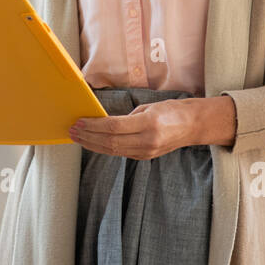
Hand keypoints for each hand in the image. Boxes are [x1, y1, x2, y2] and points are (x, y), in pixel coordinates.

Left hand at [68, 97, 214, 159]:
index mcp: (149, 124)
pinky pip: (120, 153)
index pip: (114, 127)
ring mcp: (146, 152)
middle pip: (110, 142)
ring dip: (92, 144)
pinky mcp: (145, 157)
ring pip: (113, 151)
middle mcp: (147, 141)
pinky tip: (93, 142)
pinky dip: (104, 147)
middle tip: (72, 131)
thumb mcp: (149, 107)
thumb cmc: (171, 111)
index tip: (80, 121)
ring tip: (78, 138)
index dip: (94, 126)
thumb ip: (127, 117)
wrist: (192, 126)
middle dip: (88, 137)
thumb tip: (105, 123)